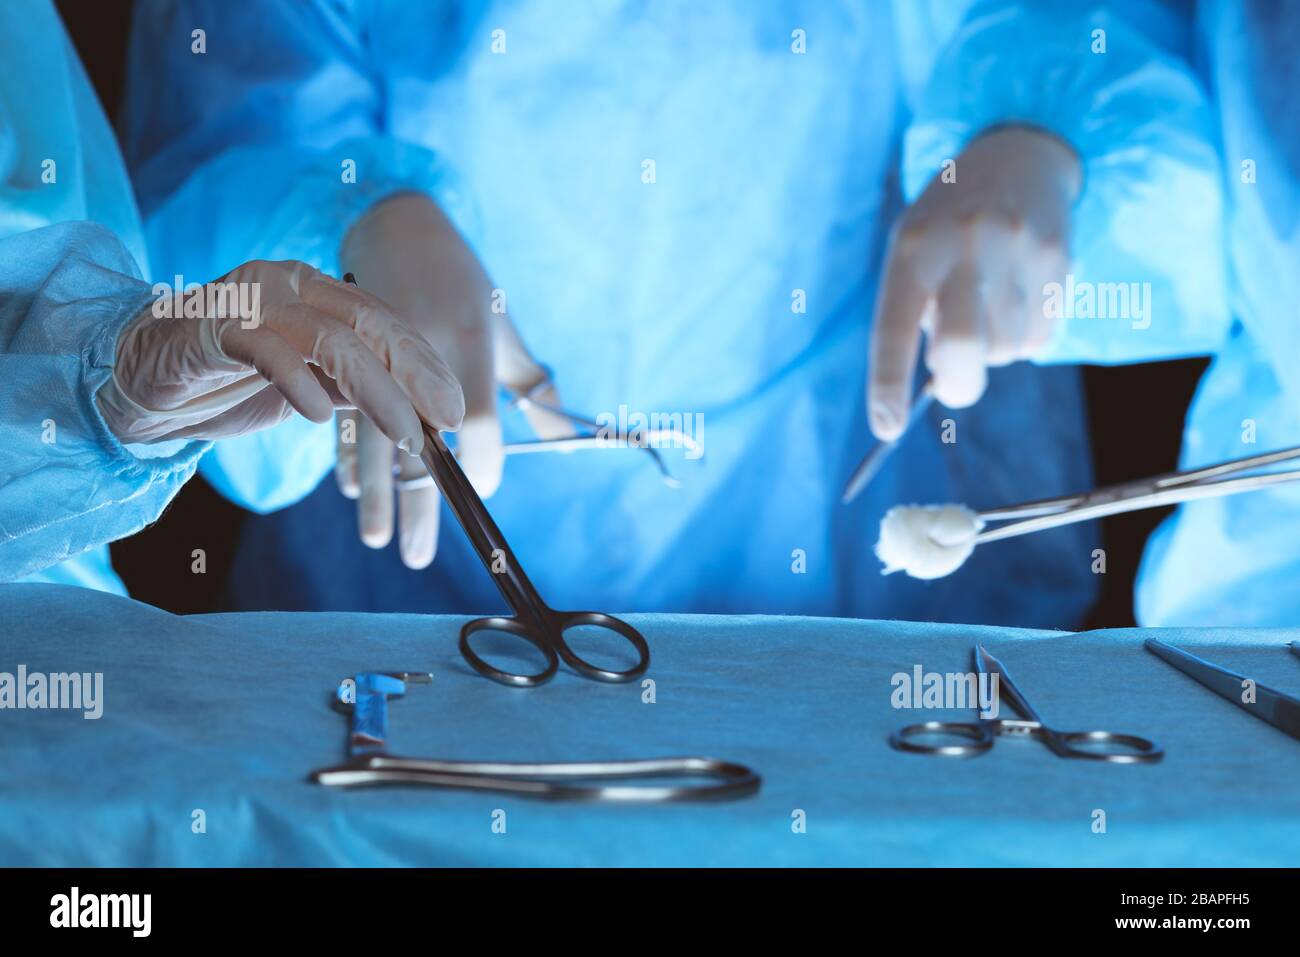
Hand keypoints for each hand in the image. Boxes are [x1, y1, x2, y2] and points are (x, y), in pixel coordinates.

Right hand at [96, 259, 463, 446]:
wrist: (140, 379)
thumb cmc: (226, 382)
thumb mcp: (306, 387)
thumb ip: (353, 388)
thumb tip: (417, 415)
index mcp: (317, 292)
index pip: (387, 322)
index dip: (426, 364)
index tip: (455, 408)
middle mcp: (290, 283)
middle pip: (371, 323)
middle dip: (416, 374)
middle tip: (445, 418)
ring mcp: (251, 300)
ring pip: (330, 339)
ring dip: (376, 390)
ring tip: (403, 434)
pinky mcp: (211, 326)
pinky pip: (267, 350)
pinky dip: (298, 383)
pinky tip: (318, 416)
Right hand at [336, 192, 570, 568]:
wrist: (394, 221)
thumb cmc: (460, 281)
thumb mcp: (499, 323)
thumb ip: (531, 382)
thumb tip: (570, 435)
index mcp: (465, 341)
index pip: (479, 424)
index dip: (484, 465)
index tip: (484, 491)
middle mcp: (414, 347)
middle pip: (420, 442)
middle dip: (424, 506)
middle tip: (422, 557)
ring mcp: (367, 347)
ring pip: (367, 436)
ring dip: (377, 495)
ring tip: (379, 539)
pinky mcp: (324, 346)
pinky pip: (330, 412)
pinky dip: (343, 456)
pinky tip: (352, 488)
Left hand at [868, 127, 1081, 439]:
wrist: (1016, 155)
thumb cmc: (946, 224)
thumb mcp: (913, 251)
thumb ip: (917, 312)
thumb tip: (944, 380)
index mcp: (912, 248)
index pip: (893, 329)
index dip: (887, 385)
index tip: (886, 427)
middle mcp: (963, 245)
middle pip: (962, 347)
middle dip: (958, 385)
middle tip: (954, 387)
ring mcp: (1015, 249)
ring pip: (1005, 349)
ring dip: (994, 350)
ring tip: (988, 306)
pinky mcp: (1057, 258)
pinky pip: (1040, 336)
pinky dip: (1025, 334)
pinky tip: (1018, 294)